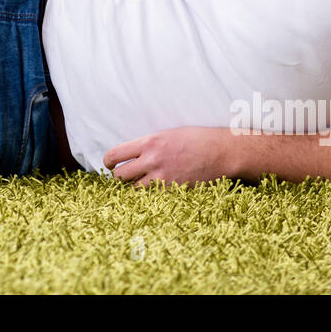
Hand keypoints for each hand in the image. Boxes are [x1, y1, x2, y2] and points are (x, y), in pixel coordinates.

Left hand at [103, 126, 232, 187]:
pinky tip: (153, 192)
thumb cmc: (197, 139)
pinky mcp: (173, 191)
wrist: (222, 152)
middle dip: (117, 176)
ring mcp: (163, 177)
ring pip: (134, 189)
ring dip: (133, 188)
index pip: (116, 154)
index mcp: (150, 142)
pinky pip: (152, 197)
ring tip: (137, 184)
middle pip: (120, 175)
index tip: (109, 164)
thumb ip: (149, 144)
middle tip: (120, 176)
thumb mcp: (169, 134)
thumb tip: (133, 152)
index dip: (108, 161)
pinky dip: (149, 196)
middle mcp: (153, 160)